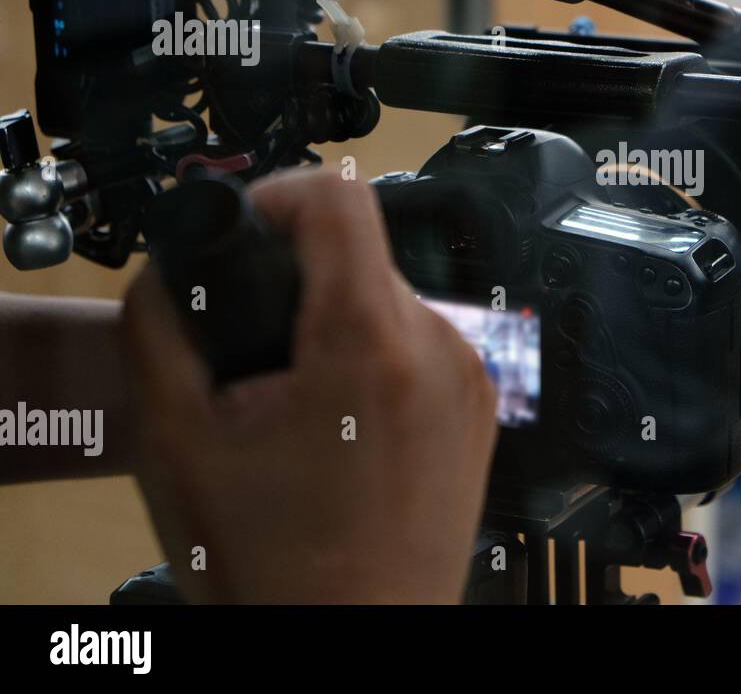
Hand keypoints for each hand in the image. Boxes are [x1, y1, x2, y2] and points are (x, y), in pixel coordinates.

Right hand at [121, 168, 497, 602]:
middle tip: (251, 348)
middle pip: (360, 254)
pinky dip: (374, 359)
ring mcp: (471, 377)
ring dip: (334, 325)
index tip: (244, 234)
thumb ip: (161, 327)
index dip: (276, 197)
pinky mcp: (482, 405)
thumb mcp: (177, 439)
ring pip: (389, 300)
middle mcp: (438, 345)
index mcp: (368, 341)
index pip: (338, 198)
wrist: (355, 639)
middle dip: (295, 282)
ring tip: (293, 402)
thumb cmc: (275, 565)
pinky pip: (420, 345)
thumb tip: (169, 270)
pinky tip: (338, 424)